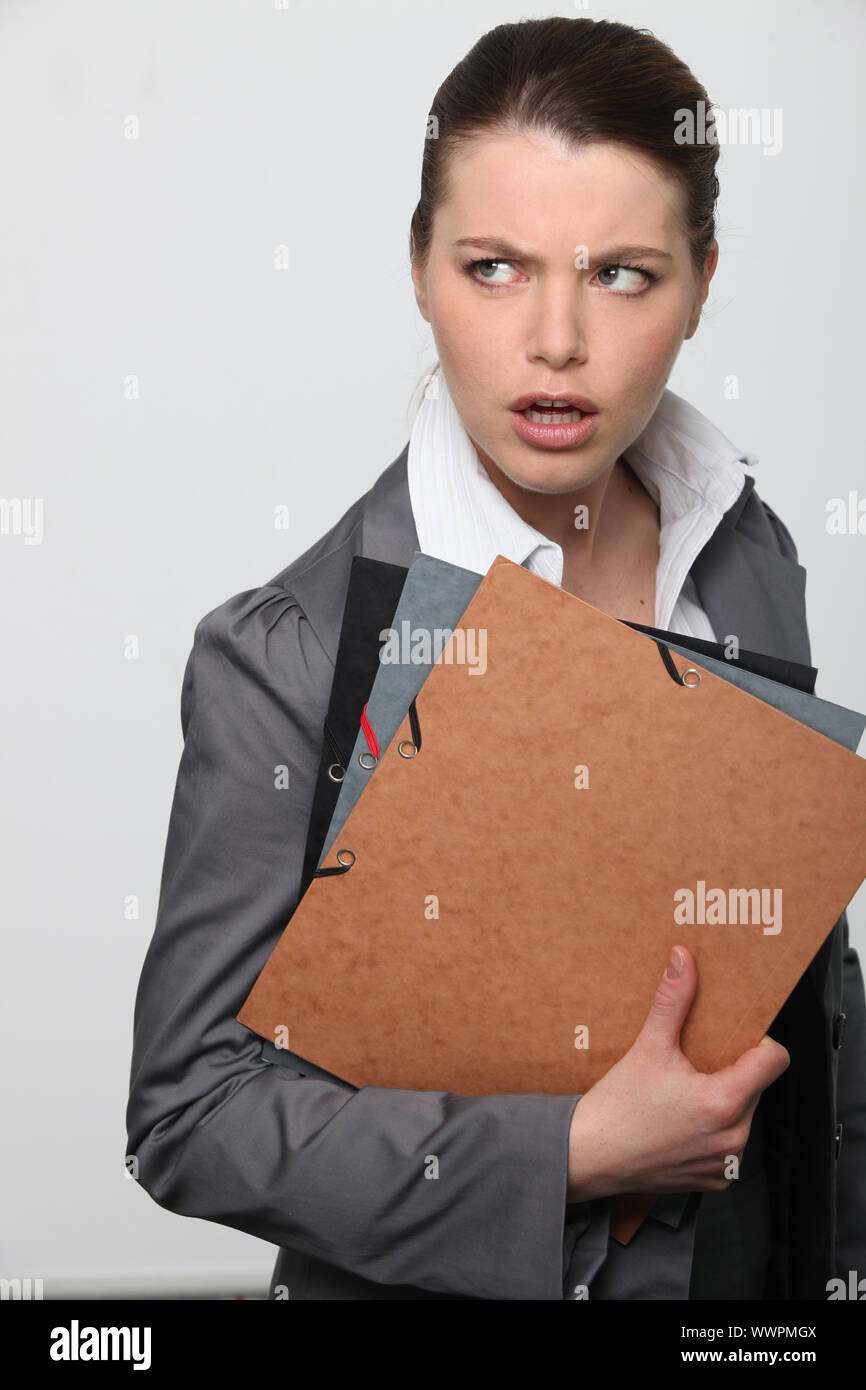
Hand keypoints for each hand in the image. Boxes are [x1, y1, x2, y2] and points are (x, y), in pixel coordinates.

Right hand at [565, 944, 788, 1200]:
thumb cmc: (617, 1108)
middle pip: (756, 1088)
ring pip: (743, 1117)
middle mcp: (733, 1139)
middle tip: (696, 1065)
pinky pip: (728, 1147)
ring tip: (685, 1095)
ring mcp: (724, 1164)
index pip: (775, 1062)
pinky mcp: (714, 1181)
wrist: (588, 1156)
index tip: (736, 1038)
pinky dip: (712, 1133)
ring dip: (724, 1103)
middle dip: (733, 1072)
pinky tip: (681, 1124)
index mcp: (723, 1102)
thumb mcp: (648, 1047)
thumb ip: (673, 1000)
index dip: (759, 1043)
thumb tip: (683, 960)